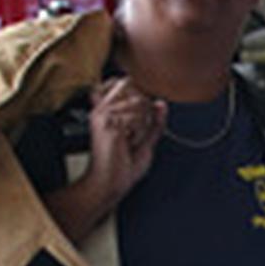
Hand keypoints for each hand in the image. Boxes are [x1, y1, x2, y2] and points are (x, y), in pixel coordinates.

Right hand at [83, 76, 163, 202]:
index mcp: (107, 111)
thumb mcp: (145, 141)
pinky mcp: (108, 122)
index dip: (139, 96)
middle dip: (145, 114)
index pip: (124, 82)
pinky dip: (139, 133)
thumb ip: (155, 122)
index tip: (138, 120)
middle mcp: (102, 108)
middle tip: (132, 137)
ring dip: (142, 127)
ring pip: (140, 103)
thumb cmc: (123, 167)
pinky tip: (126, 144)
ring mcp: (104, 113)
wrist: (109, 184)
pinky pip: (137, 117)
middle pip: (136, 91)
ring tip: (128, 142)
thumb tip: (162, 103)